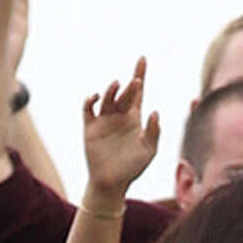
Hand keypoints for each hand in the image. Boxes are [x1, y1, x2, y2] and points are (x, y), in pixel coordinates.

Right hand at [80, 64, 159, 202]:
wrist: (111, 184)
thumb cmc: (132, 169)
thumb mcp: (149, 152)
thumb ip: (154, 133)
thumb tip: (154, 112)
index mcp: (134, 117)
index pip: (138, 92)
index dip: (140, 74)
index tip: (142, 59)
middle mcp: (119, 114)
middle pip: (125, 93)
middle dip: (130, 86)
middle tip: (135, 83)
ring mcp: (104, 120)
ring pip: (107, 98)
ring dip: (111, 90)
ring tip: (117, 85)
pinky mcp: (90, 127)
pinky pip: (88, 109)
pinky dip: (90, 100)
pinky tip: (95, 97)